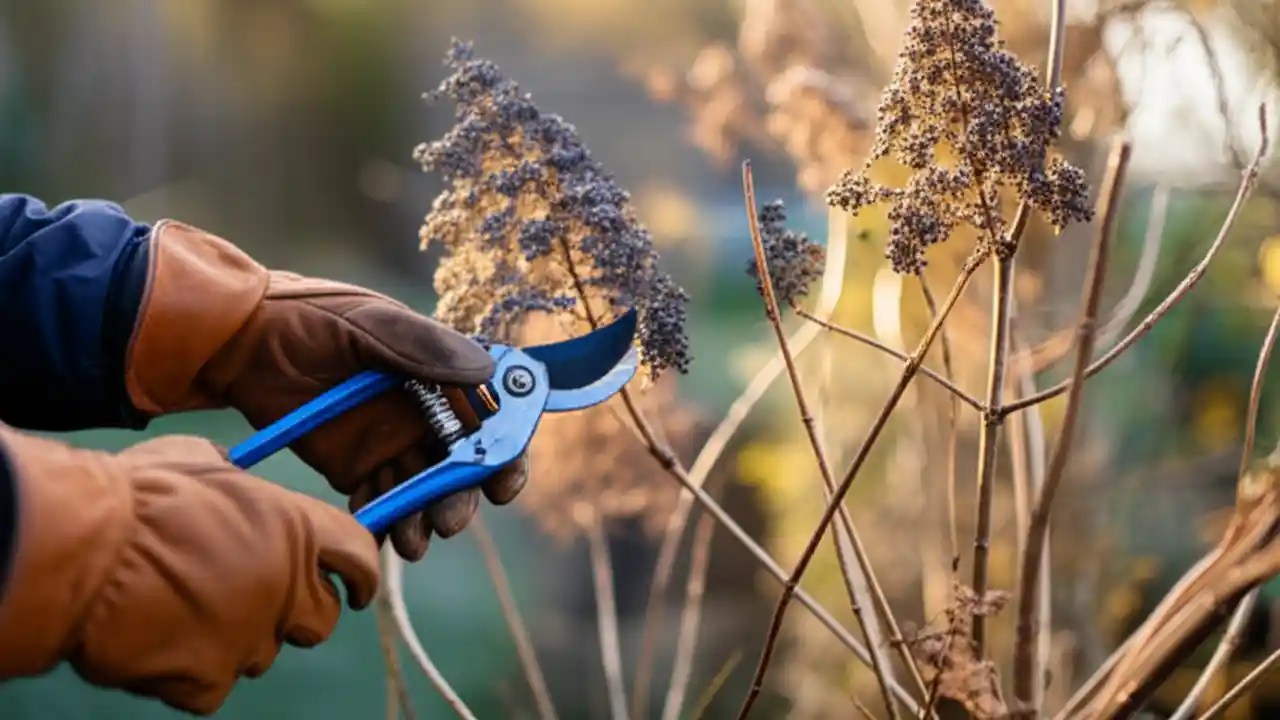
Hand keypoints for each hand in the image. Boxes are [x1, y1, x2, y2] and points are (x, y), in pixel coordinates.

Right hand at [0, 429, 378, 715]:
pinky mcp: (209, 681)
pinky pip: (213, 684)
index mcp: (296, 528)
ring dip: (239, 637)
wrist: (83, 550)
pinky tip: (163, 642)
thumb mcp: (200, 462)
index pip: (361, 556)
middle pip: (321, 618)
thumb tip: (234, 477)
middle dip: (297, 612)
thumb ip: (235, 480)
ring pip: (264, 652)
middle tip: (258, 599)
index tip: (359, 586)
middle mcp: (286, 586)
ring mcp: (251, 639)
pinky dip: (192, 671)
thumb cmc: (138, 497)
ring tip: (190, 612)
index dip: (362, 573)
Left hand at [124, 221, 528, 558]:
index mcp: (439, 372)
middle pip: (462, 463)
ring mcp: (390, 441)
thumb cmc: (308, 315)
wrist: (238, 339)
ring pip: (424, 488)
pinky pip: (380, 501)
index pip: (490, 415)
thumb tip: (485, 373)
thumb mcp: (368, 322)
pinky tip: (384, 540)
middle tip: (449, 522)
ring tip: (414, 543)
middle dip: (462, 496)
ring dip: (427, 517)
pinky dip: (387, 523)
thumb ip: (422, 348)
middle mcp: (424, 411)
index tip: (504, 483)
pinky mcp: (354, 467)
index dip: (506, 451)